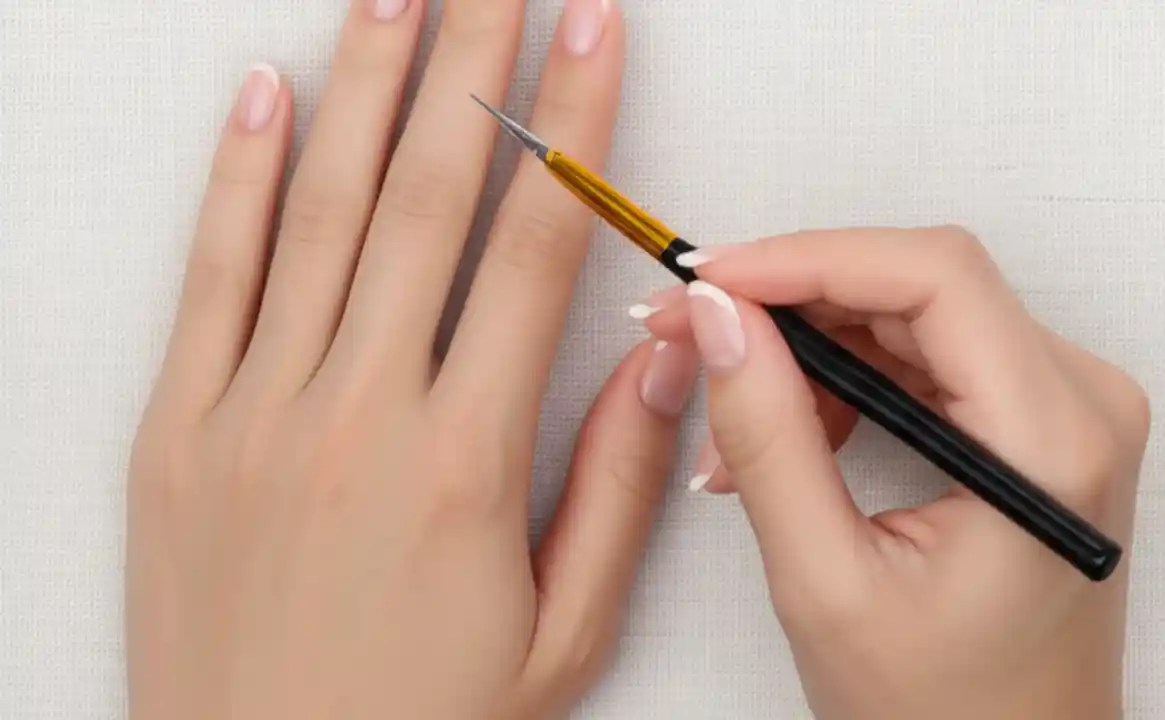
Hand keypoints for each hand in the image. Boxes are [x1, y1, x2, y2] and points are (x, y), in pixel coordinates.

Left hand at [126, 1, 698, 717]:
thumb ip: (616, 488)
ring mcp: (256, 412)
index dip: (575, 125)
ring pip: (319, 211)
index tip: (595, 32)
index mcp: (464, 460)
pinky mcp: (179, 430)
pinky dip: (236, 175)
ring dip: (366, 86)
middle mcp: (357, 412)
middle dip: (474, 64)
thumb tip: (667, 365)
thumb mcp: (561, 634)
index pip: (538, 249)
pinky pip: (213, 276)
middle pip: (429, 196)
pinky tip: (264, 92)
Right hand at [641, 228, 1149, 718]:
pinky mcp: (1032, 422)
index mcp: (1054, 441)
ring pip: (911, 316)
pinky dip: (841, 380)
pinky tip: (783, 434)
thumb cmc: (948, 712)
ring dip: (807, 348)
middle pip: (918, 286)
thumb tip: (717, 319)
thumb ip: (770, 439)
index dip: (808, 257)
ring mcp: (1063, 409)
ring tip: (728, 424)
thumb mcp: (828, 583)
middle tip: (690, 329)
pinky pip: (923, 357)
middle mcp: (1081, 404)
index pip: (934, 277)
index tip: (712, 277)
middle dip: (790, 300)